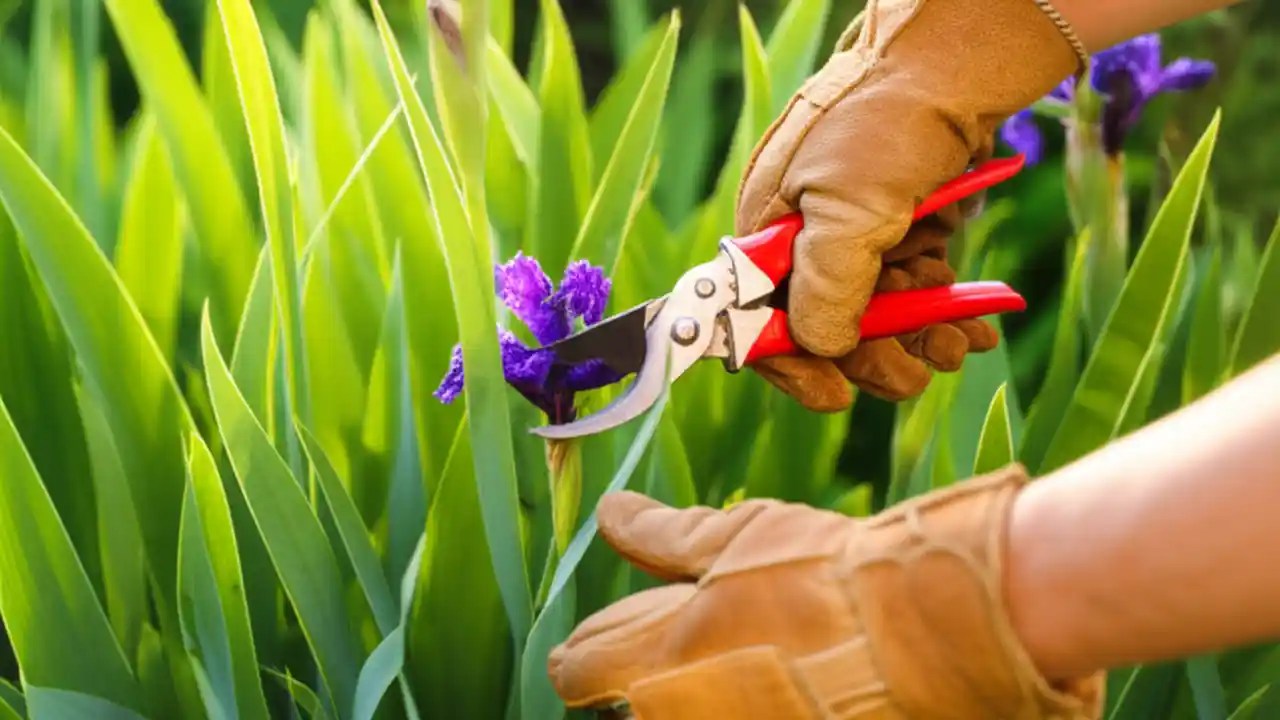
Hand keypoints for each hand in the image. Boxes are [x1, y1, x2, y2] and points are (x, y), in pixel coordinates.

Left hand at [546, 465, 1103, 718]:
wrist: (923, 628)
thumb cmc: (823, 571)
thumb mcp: (734, 538)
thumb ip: (660, 535)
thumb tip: (610, 511)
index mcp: (657, 655)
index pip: (575, 669)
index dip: (582, 651)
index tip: (596, 641)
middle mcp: (683, 713)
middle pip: (624, 708)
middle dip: (634, 681)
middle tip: (676, 649)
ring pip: (677, 718)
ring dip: (689, 696)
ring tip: (733, 661)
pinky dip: (737, 706)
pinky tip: (768, 684)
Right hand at [735, 0, 1087, 411]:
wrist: (959, 62)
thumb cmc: (888, 120)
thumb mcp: (848, 206)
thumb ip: (827, 286)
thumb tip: (822, 348)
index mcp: (768, 232)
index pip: (758, 321)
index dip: (793, 363)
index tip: (837, 395)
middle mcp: (806, 241)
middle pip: (826, 329)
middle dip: (874, 355)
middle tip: (915, 369)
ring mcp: (858, 237)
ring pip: (879, 318)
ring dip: (920, 337)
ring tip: (958, 338)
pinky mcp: (904, 233)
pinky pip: (917, 293)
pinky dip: (945, 313)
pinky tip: (977, 322)